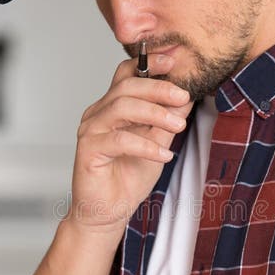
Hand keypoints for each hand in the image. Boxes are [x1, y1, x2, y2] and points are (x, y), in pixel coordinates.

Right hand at [69, 55, 191, 232]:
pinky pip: (119, 140)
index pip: (126, 74)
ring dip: (154, 113)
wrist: (107, 212)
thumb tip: (186, 99)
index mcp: (112, 107)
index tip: (173, 61)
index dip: (148, 63)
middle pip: (126, 86)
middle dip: (158, 88)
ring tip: (179, 126)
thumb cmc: (127, 179)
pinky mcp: (88, 151)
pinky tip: (164, 154)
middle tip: (183, 96)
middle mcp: (98, 114)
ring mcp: (90, 131)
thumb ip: (167, 122)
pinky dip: (145, 146)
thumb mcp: (157, 145)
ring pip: (122, 107)